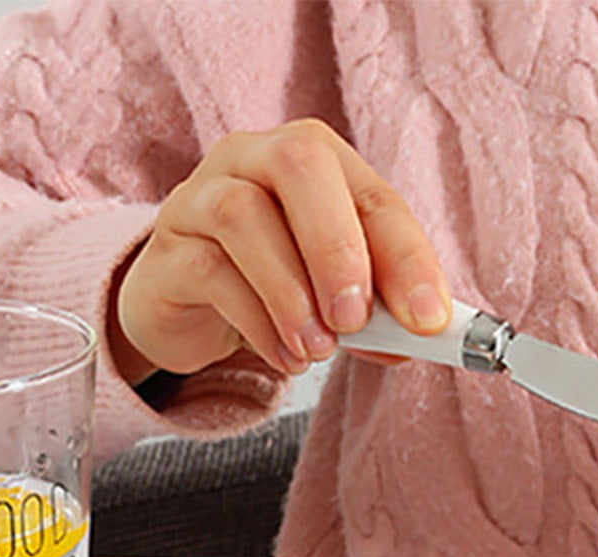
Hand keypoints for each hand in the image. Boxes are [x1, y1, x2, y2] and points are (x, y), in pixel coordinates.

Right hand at [111, 119, 450, 385]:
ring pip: (242, 216)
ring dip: (291, 293)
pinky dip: (258, 322)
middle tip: (354, 320)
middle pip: (300, 165)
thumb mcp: (342, 298)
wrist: (194, 306)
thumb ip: (384, 312)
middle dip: (337, 248)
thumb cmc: (283, 287)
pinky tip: (285, 357)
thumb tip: (423, 333)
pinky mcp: (169, 248)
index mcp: (318, 163)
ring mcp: (202, 195)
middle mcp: (255, 158)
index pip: (374, 197)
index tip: (428, 320)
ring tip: (318, 350)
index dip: (407, 258)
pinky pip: (210, 270)